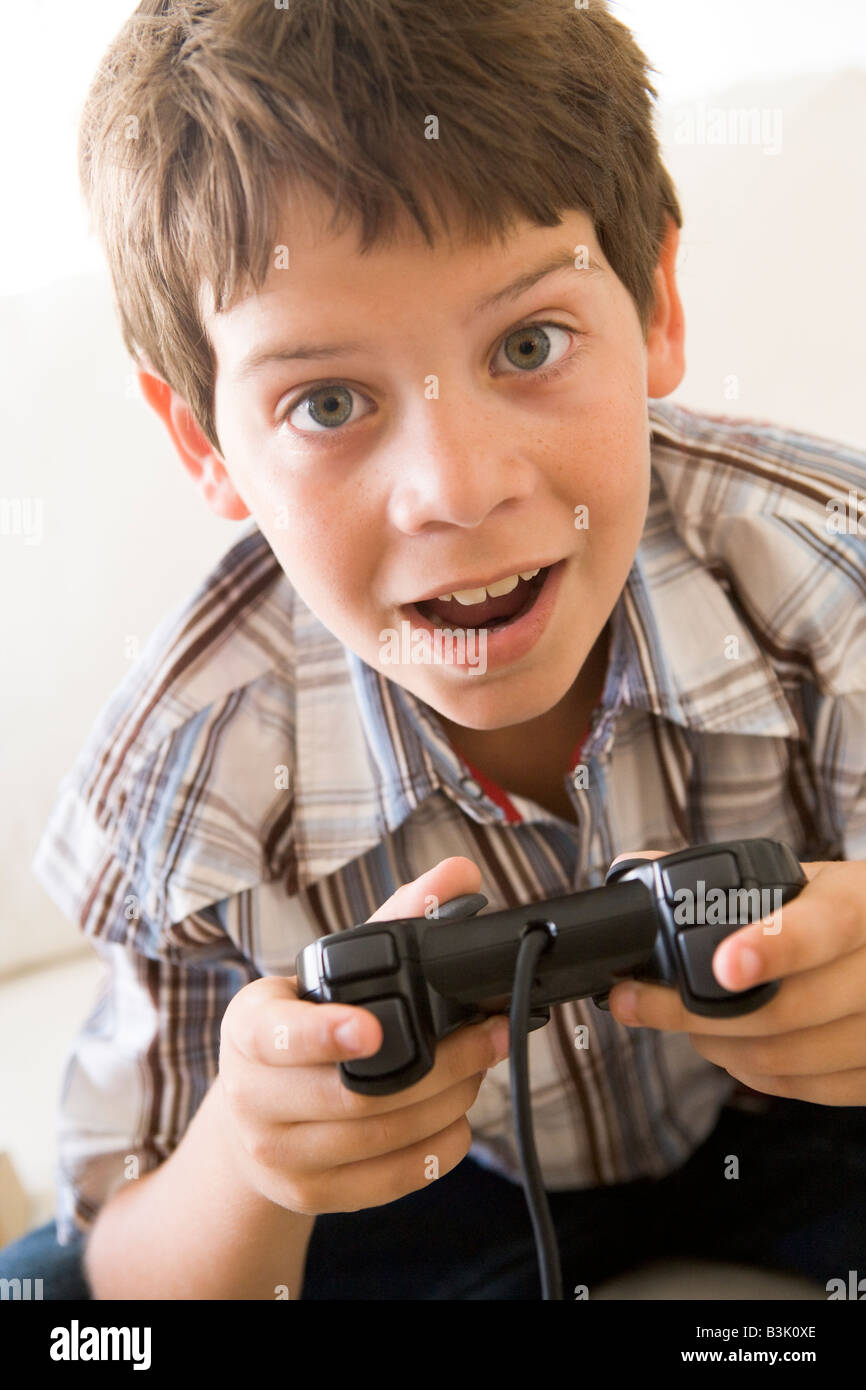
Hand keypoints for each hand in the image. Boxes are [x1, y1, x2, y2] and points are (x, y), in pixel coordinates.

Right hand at [217, 856, 510, 1213]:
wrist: (255, 1113)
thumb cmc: (305, 1025)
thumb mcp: (334, 971)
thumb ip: (398, 917)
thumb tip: (460, 873)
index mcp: (247, 1027)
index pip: (278, 1035)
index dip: (324, 1034)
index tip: (373, 1028)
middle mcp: (249, 1096)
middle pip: (356, 1093)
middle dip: (441, 1061)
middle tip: (493, 1032)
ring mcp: (275, 1155)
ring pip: (380, 1137)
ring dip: (451, 1099)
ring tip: (484, 1065)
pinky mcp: (306, 1195)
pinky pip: (387, 1180)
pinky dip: (436, 1148)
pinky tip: (460, 1117)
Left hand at [606, 851, 865, 1105]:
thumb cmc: (847, 913)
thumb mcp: (803, 880)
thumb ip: (723, 879)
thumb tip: (639, 870)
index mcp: (862, 905)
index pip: (824, 928)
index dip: (772, 949)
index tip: (723, 965)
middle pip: (788, 1008)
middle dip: (695, 1012)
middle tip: (636, 1001)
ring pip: (787, 1057)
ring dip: (717, 1044)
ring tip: (683, 1022)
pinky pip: (806, 1089)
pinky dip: (753, 1071)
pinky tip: (732, 1047)